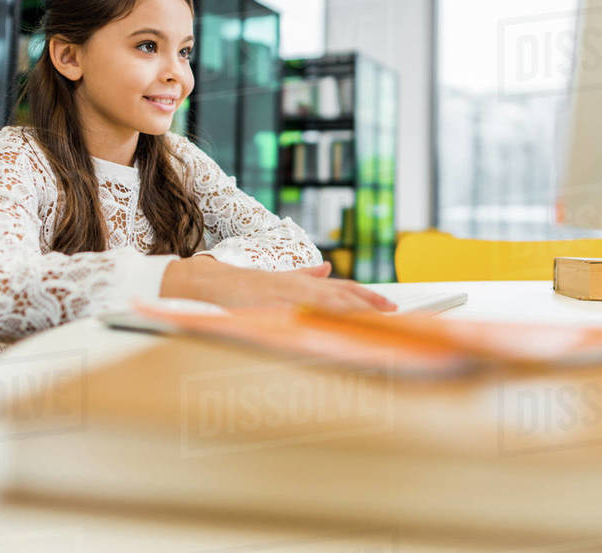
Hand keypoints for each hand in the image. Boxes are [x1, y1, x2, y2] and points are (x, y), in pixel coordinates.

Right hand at [161, 256, 396, 312]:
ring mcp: (284, 300)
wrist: (209, 284)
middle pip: (340, 297)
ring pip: (324, 307)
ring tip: (373, 322)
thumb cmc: (244, 287)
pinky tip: (332, 333)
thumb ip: (305, 275)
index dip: (368, 296)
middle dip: (367, 305)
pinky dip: (317, 326)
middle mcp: (297, 289)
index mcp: (302, 283)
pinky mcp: (270, 312)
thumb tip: (328, 268)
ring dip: (350, 314)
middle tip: (392, 315)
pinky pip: (298, 321)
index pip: (343, 288)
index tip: (390, 306)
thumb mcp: (279, 278)